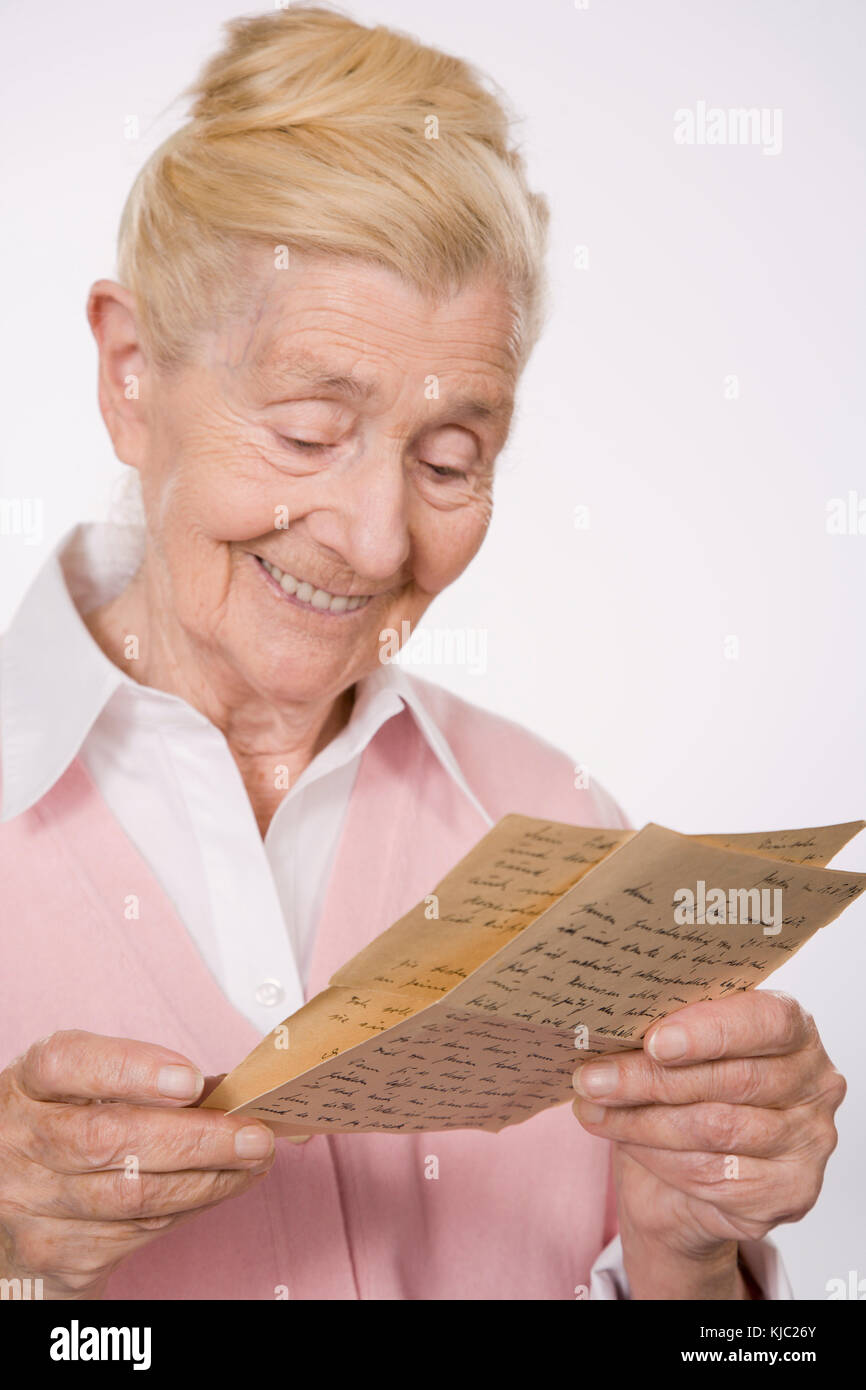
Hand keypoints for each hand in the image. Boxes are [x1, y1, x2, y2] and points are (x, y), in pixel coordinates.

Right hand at [0, 1030, 275, 1299]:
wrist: (7, 1207)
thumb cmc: (59, 1131)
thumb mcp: (81, 1092)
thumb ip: (145, 1081)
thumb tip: (232, 1088)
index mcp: (27, 1084)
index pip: (68, 1063)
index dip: (132, 1069)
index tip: (190, 1080)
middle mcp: (17, 1143)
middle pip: (109, 1139)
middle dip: (197, 1138)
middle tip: (255, 1135)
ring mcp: (29, 1205)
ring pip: (132, 1196)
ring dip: (208, 1181)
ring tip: (253, 1163)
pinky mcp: (54, 1256)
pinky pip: (135, 1235)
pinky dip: (188, 1210)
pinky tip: (217, 1190)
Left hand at [572, 991, 845, 1297]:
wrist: (687, 1173)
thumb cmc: (687, 1090)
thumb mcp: (678, 1047)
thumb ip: (664, 1032)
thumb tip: (608, 1025)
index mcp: (795, 1029)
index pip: (765, 1022)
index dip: (709, 1031)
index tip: (653, 1041)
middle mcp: (815, 1084)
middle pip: (731, 1080)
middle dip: (651, 1079)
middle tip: (592, 1078)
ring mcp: (809, 1142)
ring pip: (716, 1129)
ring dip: (642, 1121)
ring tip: (592, 1108)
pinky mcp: (790, 1193)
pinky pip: (712, 1175)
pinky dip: (657, 1157)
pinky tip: (624, 1140)